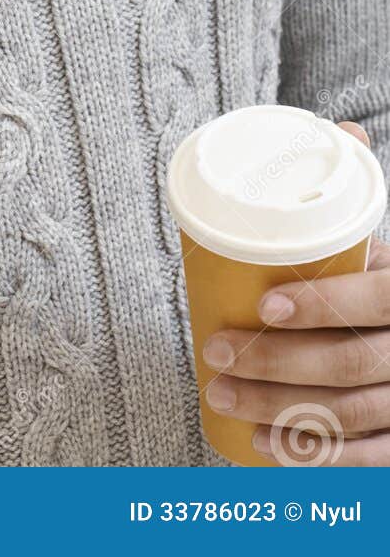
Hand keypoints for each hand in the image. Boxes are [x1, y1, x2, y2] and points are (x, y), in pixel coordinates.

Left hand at [203, 121, 389, 464]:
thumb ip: (358, 202)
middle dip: (275, 363)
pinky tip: (266, 446)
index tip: (262, 303)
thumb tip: (346, 128)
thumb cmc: (386, 286)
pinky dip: (316, 457)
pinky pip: (368, 459)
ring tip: (221, 395)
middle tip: (216, 355)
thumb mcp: (382, 246)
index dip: (322, 306)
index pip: (376, 303)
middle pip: (351, 367)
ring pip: (351, 416)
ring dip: (279, 411)